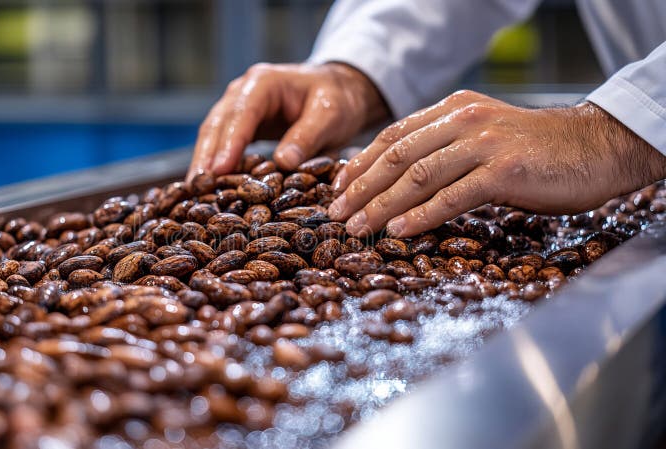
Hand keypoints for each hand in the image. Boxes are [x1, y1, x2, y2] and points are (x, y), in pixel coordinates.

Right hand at [187, 62, 388, 180]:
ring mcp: (238, 107)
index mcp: (263, 83)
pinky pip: (222, 144)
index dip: (228, 142)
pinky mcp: (241, 126)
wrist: (339, 90)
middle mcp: (243, 92)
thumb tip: (284, 162)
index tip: (219, 169)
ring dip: (203, 162)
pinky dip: (214, 165)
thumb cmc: (337, 99)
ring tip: (195, 192)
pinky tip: (209, 188)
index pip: (240, 114)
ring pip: (212, 134)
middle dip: (205, 156)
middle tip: (196, 188)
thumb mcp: (330, 115)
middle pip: (216, 124)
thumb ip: (308, 136)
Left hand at [327, 90, 665, 237]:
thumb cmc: (536, 150)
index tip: (337, 190)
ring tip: (357, 228)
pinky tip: (399, 231)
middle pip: (396, 155)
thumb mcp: (484, 137)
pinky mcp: (504, 169)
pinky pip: (452, 196)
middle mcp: (462, 119)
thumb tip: (400, 180)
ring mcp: (483, 142)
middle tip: (336, 215)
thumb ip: (445, 149)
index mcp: (453, 109)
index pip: (392, 136)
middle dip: (360, 188)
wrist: (596, 146)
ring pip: (417, 176)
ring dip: (381, 205)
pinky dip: (421, 215)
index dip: (360, 164)